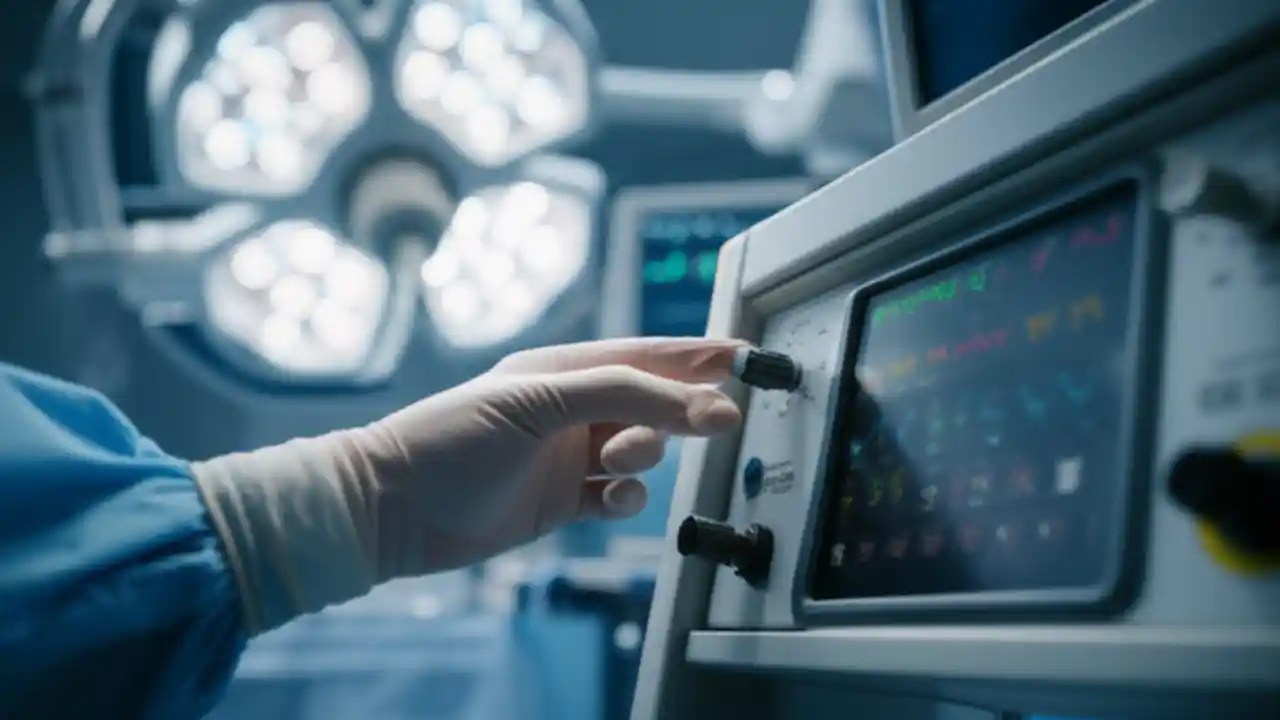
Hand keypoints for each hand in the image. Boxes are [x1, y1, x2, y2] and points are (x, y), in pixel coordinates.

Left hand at [193, 337, 744, 632]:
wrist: (391, 510)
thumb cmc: (449, 439)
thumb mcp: (539, 402)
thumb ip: (625, 395)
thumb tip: (701, 403)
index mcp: (563, 369)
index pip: (646, 354)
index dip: (697, 354)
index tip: (745, 356)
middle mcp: (570, 408)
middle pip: (651, 403)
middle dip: (685, 410)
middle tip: (723, 418)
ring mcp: (566, 455)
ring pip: (640, 451)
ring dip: (644, 456)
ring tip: (618, 463)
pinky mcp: (561, 501)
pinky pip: (618, 496)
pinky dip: (625, 499)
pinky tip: (610, 499)